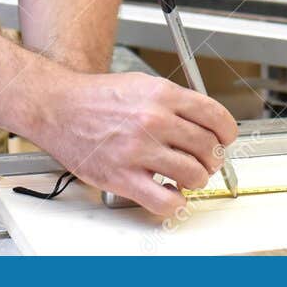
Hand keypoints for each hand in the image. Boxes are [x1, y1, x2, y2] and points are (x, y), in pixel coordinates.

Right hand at [37, 71, 237, 215]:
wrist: (59, 108)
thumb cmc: (97, 97)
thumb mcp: (144, 84)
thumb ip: (176, 101)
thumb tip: (206, 121)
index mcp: (162, 95)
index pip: (215, 116)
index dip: (227, 132)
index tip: (225, 138)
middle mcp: (153, 121)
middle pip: (208, 147)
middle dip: (213, 158)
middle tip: (206, 161)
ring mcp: (138, 150)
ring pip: (193, 175)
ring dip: (197, 179)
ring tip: (188, 177)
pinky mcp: (122, 177)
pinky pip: (165, 201)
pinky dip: (175, 202)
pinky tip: (170, 193)